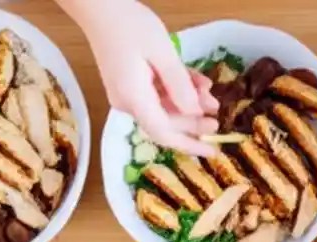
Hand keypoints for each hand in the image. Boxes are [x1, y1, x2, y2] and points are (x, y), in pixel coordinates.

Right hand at [77, 0, 218, 155]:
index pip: (164, 134)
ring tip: (210, 92)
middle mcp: (128, 102)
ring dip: (188, 102)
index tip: (212, 151)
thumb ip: (180, 86)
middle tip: (218, 114)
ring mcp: (127, 94)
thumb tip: (196, 113)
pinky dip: (176, 90)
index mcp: (134, 99)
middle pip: (166, 123)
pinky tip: (196, 81)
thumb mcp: (162, 53)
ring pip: (164, 109)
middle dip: (194, 121)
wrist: (98, 7)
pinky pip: (156, 95)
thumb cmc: (129, 25)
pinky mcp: (129, 84)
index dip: (189, 145)